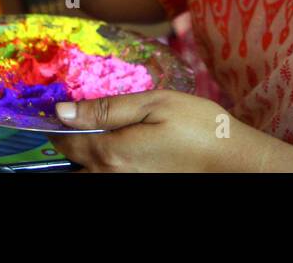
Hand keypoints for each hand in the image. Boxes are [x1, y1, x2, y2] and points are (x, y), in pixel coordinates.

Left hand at [52, 89, 292, 171]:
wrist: (235, 161)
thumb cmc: (198, 126)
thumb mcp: (153, 104)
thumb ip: (106, 109)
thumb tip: (63, 111)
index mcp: (111, 153)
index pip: (64, 143)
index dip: (57, 124)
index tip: (59, 108)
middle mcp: (111, 178)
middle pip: (73, 164)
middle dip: (70, 142)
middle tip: (82, 119)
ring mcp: (125, 187)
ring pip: (89, 175)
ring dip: (87, 157)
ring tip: (100, 133)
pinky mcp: (139, 189)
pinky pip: (109, 178)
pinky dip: (105, 165)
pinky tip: (121, 148)